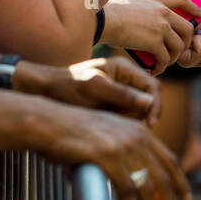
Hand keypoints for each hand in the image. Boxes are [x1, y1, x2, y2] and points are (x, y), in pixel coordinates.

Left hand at [32, 56, 160, 124]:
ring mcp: (121, 94)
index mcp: (125, 68)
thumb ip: (121, 94)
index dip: (155, 104)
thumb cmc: (67, 84)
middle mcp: (126, 80)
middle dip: (147, 115)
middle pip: (150, 99)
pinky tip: (115, 130)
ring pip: (141, 111)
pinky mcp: (114, 108)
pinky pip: (129, 118)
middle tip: (139, 131)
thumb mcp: (94, 87)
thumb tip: (149, 102)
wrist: (46, 92)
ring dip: (136, 122)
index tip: (149, 122)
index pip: (152, 85)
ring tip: (120, 129)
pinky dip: (126, 126)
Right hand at [48, 106, 190, 199]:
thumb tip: (138, 180)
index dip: (181, 183)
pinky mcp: (107, 156)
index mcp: (140, 131)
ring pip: (147, 188)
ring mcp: (122, 145)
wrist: (49, 122)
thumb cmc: (74, 133)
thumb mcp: (109, 133)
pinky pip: (126, 189)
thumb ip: (127, 150)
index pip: (170, 160)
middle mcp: (136, 136)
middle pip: (163, 178)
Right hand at [102, 0, 199, 74]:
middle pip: (188, 28)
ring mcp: (161, 28)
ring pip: (179, 46)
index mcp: (157, 0)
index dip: (194, 7)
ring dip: (174, 57)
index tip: (199, 14)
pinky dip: (162, 66)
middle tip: (179, 49)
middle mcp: (163, 13)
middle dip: (186, 41)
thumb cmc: (109, 9)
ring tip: (165, 62)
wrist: (105, 20)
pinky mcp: (154, 43)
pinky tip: (155, 69)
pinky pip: (165, 58)